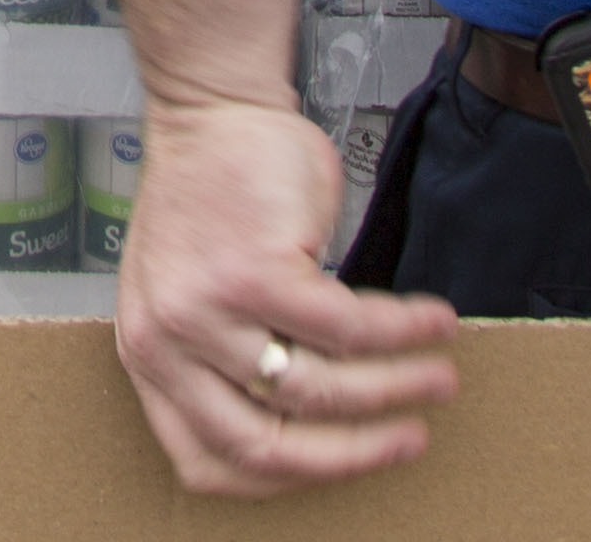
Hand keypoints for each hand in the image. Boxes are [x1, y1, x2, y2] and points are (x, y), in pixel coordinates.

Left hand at [108, 94, 460, 497]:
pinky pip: (349, 328)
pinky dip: (403, 330)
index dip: (287, 478)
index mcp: (151, 361)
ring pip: (321, 387)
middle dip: (354, 452)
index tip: (343, 468)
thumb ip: (227, 360)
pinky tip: (434, 321)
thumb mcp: (191, 294)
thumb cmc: (213, 200)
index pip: (210, 461)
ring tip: (439, 376)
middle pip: (270, 442)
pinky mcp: (256, 270)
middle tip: (410, 440)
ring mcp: (209, 309)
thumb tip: (318, 423)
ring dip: (396, 387)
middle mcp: (168, 344)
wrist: (210, 110)